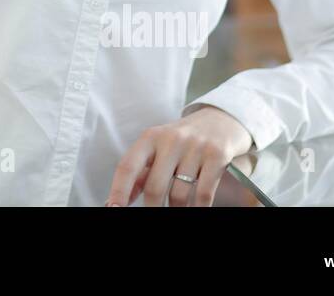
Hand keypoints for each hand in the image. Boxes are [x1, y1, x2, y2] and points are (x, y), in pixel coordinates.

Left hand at [105, 106, 254, 206]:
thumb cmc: (181, 141)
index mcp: (150, 137)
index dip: (119, 190)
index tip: (113, 208)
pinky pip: (203, 193)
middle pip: (154, 187)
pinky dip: (198, 208)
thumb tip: (114, 201)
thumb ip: (139, 174)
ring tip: (175, 210)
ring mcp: (195, 146)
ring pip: (179, 194)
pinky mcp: (217, 155)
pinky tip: (195, 209)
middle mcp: (170, 139)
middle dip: (151, 209)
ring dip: (175, 210)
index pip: (128, 166)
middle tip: (152, 214)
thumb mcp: (158, 149)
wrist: (220, 121)